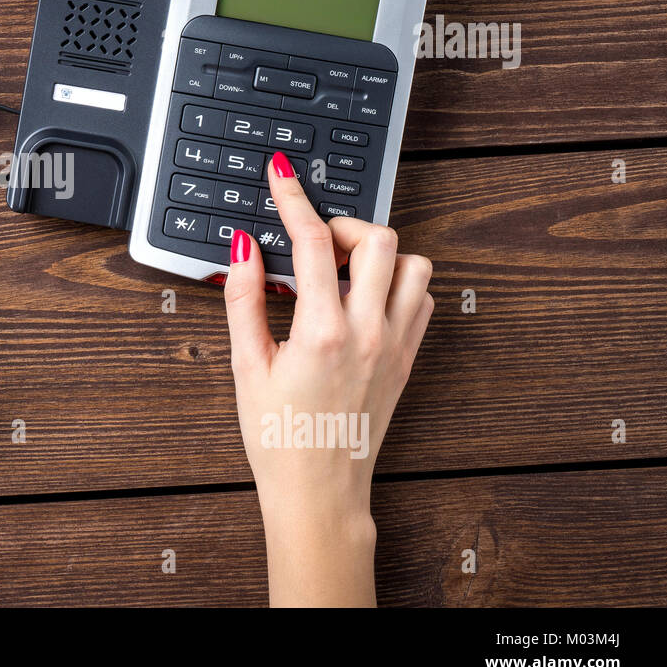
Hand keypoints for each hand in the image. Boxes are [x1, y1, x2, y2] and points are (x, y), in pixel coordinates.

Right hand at [222, 150, 433, 604]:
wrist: (319, 491)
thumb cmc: (279, 438)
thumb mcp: (246, 366)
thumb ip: (244, 299)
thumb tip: (245, 248)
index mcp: (323, 332)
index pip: (313, 241)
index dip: (293, 197)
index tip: (281, 175)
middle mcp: (369, 333)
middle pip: (379, 240)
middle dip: (344, 224)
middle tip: (314, 237)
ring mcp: (396, 345)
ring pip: (414, 265)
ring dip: (379, 253)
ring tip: (342, 268)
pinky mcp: (408, 359)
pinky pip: (422, 298)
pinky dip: (398, 282)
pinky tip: (364, 296)